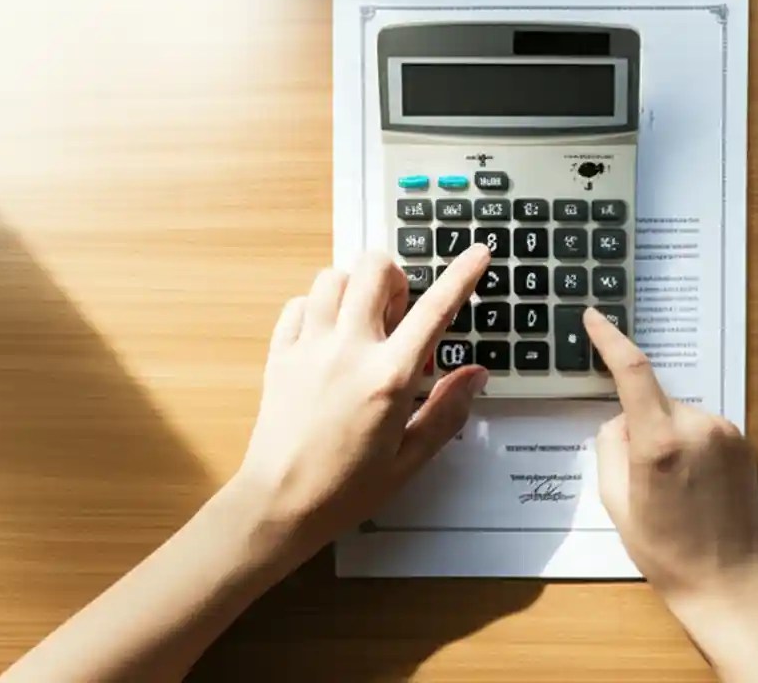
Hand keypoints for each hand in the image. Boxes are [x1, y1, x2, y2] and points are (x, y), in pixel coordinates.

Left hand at [238, 246, 490, 558]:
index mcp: (388, 378)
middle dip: (397, 279)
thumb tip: (475, 374)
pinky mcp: (280, 355)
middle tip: (400, 315)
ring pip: (333, 278)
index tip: (479, 253)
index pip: (434, 311)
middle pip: (375, 270)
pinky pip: (299, 304)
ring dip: (355, 289)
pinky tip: (328, 336)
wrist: (279, 503)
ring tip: (363, 323)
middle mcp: (348, 351)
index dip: (462, 276)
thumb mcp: (410, 459)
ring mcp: (309, 348)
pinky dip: (317, 308)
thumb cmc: (345, 489)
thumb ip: (446, 411)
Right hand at [586, 310, 757, 681]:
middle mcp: (697, 427)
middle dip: (640, 423)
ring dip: (668, 436)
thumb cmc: (664, 550)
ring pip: (678, 414)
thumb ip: (610, 445)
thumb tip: (620, 419)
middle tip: (641, 475)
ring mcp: (726, 432)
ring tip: (674, 489)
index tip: (594, 316)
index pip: (631, 370)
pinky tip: (695, 486)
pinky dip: (690, 446)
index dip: (609, 338)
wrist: (726, 581)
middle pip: (653, 400)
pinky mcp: (743, 442)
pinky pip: (702, 428)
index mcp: (659, 442)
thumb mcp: (616, 500)